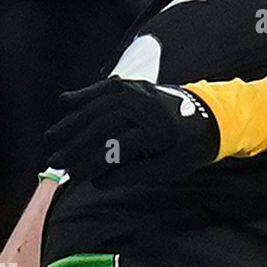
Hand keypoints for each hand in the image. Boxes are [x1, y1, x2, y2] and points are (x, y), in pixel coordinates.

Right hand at [45, 78, 220, 187]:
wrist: (212, 117)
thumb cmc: (190, 148)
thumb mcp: (168, 169)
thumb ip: (133, 175)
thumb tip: (96, 182)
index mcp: (160, 131)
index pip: (117, 147)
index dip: (94, 163)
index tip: (76, 176)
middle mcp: (148, 107)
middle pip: (103, 126)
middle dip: (77, 145)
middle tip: (58, 162)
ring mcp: (141, 93)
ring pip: (99, 106)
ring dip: (73, 123)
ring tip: (54, 138)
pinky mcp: (137, 85)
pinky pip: (105, 88)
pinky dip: (85, 93)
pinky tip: (65, 102)